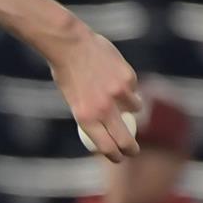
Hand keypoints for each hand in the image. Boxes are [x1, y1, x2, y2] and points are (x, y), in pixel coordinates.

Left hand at [49, 27, 141, 161]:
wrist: (69, 45)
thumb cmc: (67, 73)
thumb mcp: (73, 100)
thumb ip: (91, 115)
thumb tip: (108, 128)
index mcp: (85, 118)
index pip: (106, 147)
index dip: (115, 156)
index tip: (119, 157)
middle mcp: (103, 109)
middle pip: (125, 139)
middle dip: (131, 149)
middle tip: (133, 150)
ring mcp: (118, 93)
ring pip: (136, 109)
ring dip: (132, 107)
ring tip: (118, 95)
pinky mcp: (127, 78)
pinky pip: (133, 87)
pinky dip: (128, 86)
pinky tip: (114, 74)